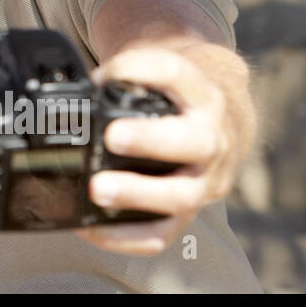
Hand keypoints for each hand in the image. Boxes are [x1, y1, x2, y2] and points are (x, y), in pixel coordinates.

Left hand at [73, 46, 246, 255]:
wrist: (226, 119)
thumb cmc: (182, 95)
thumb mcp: (167, 72)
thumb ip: (129, 74)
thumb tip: (79, 87)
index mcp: (203, 95)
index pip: (177, 74)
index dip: (139, 69)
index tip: (103, 77)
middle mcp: (213, 138)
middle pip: (195, 142)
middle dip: (151, 140)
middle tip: (112, 137)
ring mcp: (206, 180)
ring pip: (181, 196)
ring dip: (137, 194)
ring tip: (98, 190)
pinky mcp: (190, 212)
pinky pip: (162, 233)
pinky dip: (126, 237)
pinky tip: (90, 227)